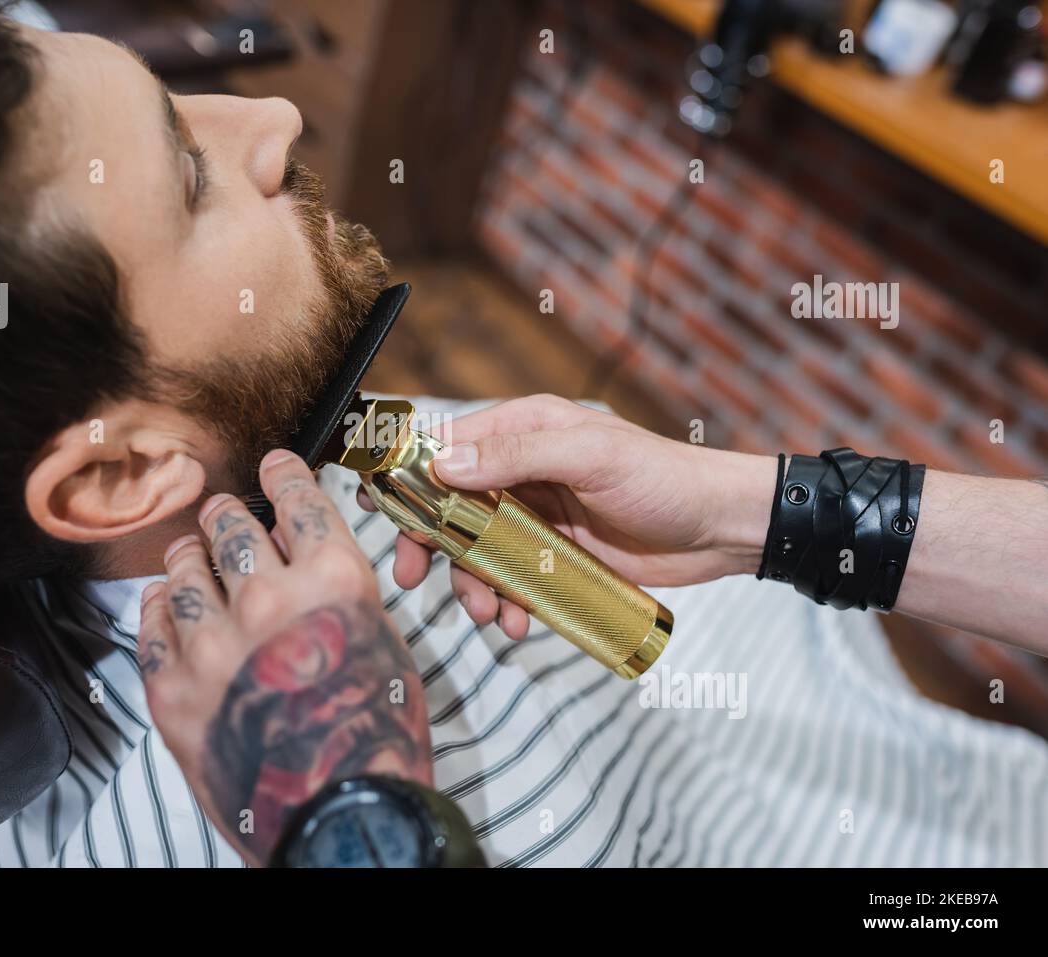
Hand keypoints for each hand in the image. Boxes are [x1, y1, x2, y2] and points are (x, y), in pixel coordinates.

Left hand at [139, 449, 432, 865]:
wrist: (338, 816)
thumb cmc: (372, 737)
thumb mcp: (381, 644)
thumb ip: (336, 592)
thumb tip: (298, 554)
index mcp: (334, 583)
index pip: (299, 503)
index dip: (283, 475)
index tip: (274, 464)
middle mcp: (269, 602)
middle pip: (233, 527)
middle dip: (229, 516)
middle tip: (224, 516)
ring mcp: (214, 646)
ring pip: (186, 570)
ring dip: (191, 556)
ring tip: (192, 555)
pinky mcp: (173, 690)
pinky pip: (152, 627)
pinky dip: (159, 607)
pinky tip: (165, 602)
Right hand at [361, 394, 774, 638]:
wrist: (719, 528)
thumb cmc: (663, 478)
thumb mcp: (591, 456)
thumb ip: (517, 454)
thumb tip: (443, 463)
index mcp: (525, 429)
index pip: (447, 445)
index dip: (409, 476)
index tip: (381, 509)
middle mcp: (522, 471)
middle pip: (449, 507)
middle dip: (429, 544)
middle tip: (411, 577)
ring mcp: (535, 518)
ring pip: (475, 552)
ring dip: (471, 586)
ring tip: (488, 614)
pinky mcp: (552, 559)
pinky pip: (509, 582)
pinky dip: (505, 605)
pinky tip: (518, 623)